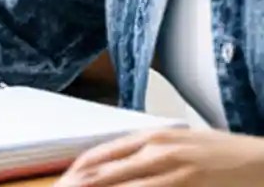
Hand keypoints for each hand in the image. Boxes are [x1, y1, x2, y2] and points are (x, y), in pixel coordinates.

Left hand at [56, 128, 263, 185]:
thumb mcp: (178, 144)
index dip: (74, 174)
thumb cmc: (222, 155)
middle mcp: (156, 151)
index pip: (98, 155)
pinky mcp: (187, 186)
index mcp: (150, 137)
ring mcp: (173, 171)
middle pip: (101, 174)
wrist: (262, 161)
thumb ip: (145, 153)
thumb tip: (113, 166)